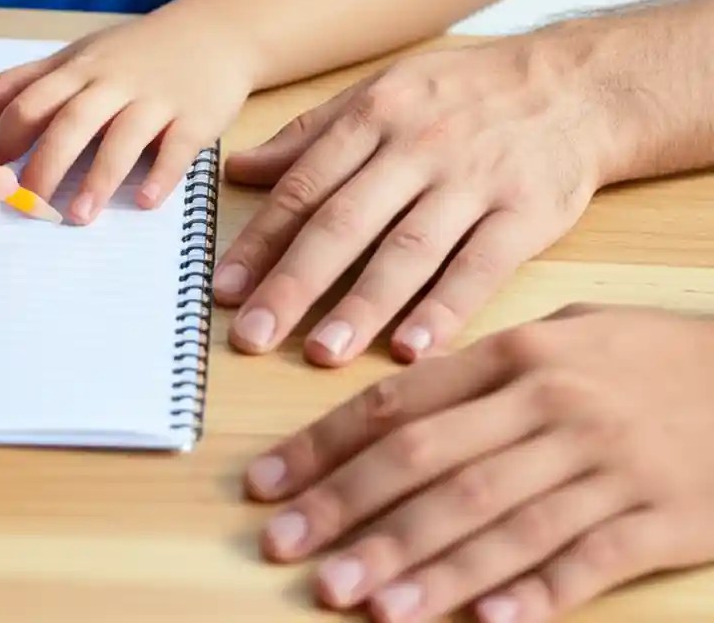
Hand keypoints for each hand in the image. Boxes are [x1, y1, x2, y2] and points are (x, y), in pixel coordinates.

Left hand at [0, 7, 252, 224]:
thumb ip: (24, 84)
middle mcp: (116, 83)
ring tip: (78, 217)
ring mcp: (157, 99)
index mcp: (81, 69)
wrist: (216, 31)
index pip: (35, 101)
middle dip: (47, 164)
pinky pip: (177, 149)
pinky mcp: (196, 117)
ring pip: (123, 138)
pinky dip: (161, 175)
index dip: (10, 136)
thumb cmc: (136, 52)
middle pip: (73, 122)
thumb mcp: (78, 57)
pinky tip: (145, 202)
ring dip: (99, 179)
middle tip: (29, 204)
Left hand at [212, 33, 638, 364]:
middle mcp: (418, 148)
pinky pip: (481, 266)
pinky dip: (446, 309)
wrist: (580, 84)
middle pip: (344, 223)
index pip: (305, 187)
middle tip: (252, 336)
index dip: (260, 241)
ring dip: (363, 305)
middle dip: (293, 283)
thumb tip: (238, 168)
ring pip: (408, 249)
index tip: (224, 290)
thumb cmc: (464, 95)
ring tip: (322, 353)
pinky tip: (413, 351)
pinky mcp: (527, 212)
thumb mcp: (383, 92)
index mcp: (374, 117)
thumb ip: (311, 135)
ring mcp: (474, 181)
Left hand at [243, 303, 713, 622]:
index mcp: (521, 355)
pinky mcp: (663, 519)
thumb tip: (390, 401)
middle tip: (285, 548)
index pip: (397, 403)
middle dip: (347, 511)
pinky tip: (484, 621)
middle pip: (429, 465)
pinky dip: (534, 591)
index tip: (265, 484)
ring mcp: (609, 466)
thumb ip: (484, 367)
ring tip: (354, 597)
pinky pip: (587, 561)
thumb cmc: (657, 359)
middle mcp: (554, 408)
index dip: (323, 447)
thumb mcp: (572, 334)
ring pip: (496, 521)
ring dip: (420, 565)